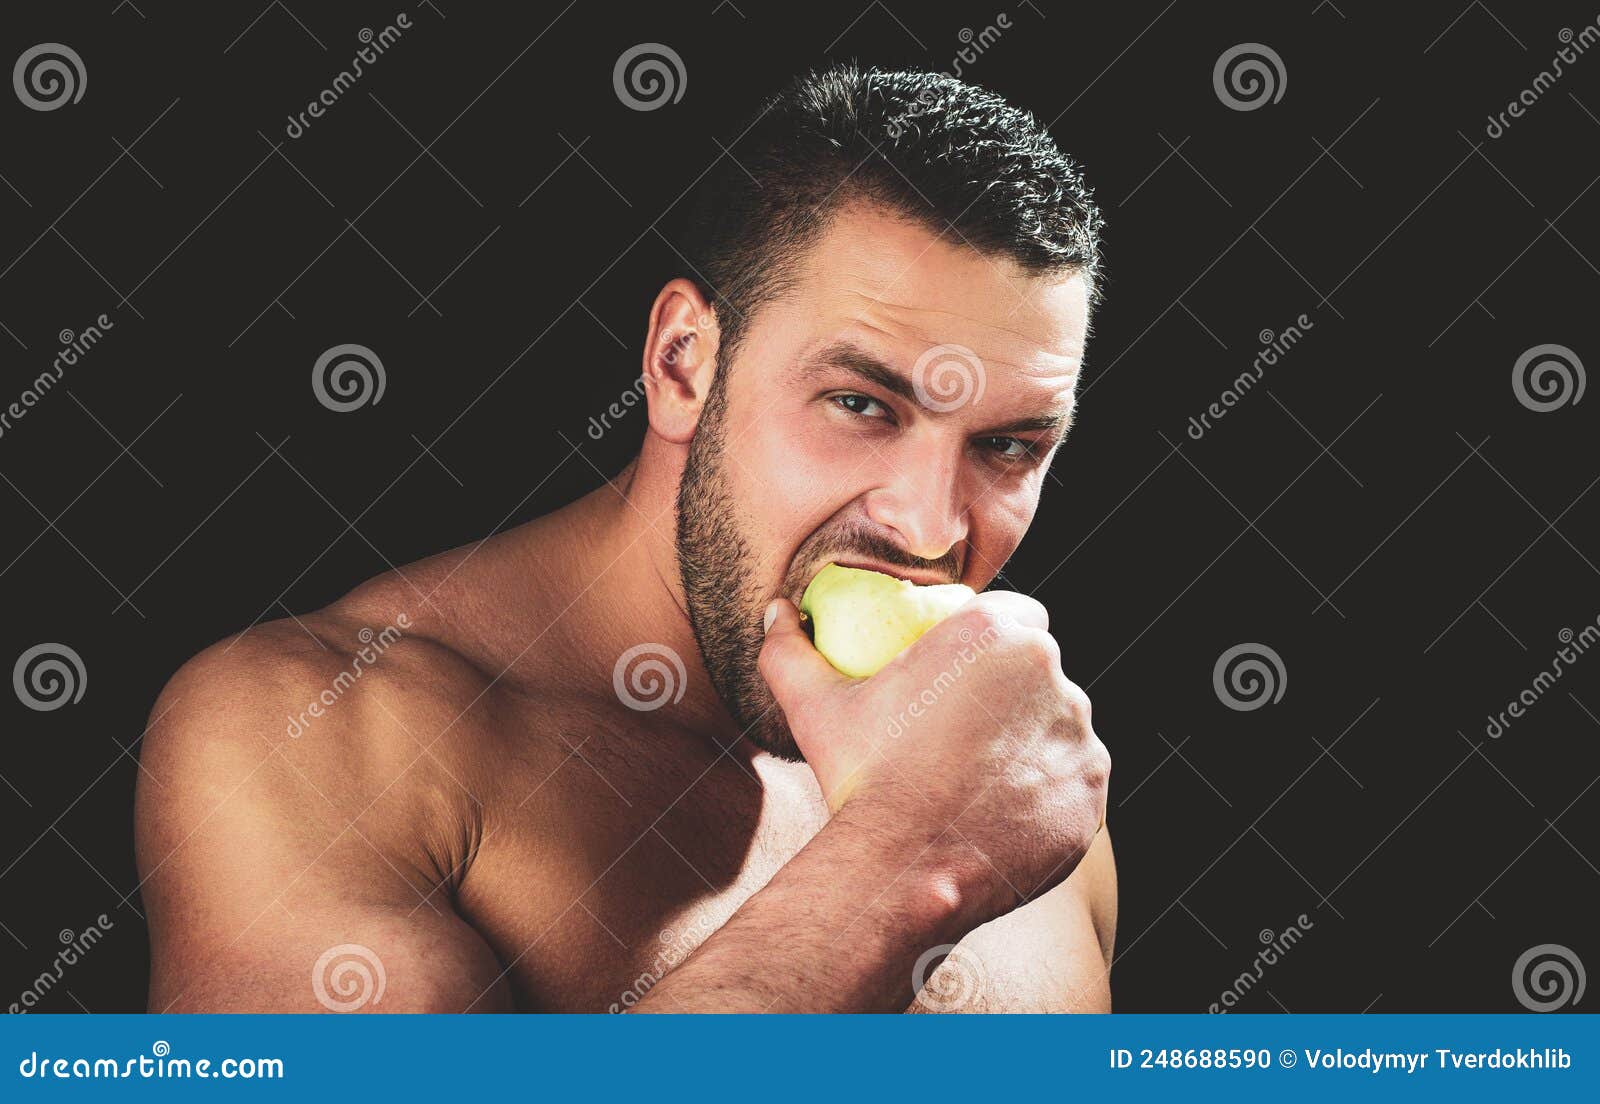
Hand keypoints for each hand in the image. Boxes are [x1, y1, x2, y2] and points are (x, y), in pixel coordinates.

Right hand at [759, 591, 1108, 917]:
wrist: (907, 869)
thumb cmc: (861, 778)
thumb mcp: (816, 708)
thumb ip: (790, 650)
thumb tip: (774, 611)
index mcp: (996, 634)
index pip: (1017, 613)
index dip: (993, 639)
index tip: (961, 673)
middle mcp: (1053, 675)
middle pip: (1042, 670)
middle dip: (1015, 688)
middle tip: (964, 729)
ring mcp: (1079, 736)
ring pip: (1061, 725)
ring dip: (1032, 739)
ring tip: (980, 776)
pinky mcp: (1093, 793)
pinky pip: (1073, 780)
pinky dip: (1048, 789)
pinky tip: (1002, 809)